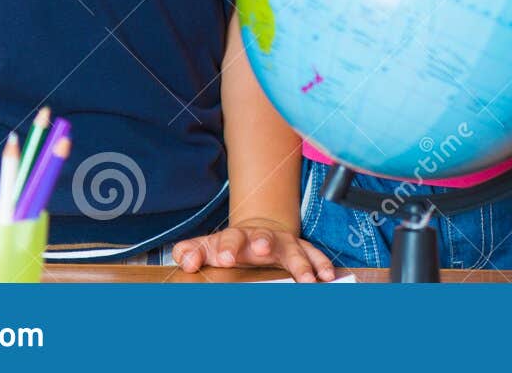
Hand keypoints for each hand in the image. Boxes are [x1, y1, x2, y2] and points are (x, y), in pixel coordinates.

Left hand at [172, 222, 336, 281]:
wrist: (257, 231)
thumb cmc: (230, 245)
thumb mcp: (208, 247)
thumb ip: (192, 251)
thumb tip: (184, 258)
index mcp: (238, 236)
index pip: (230, 239)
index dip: (227, 247)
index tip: (223, 258)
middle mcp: (263, 237)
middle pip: (263, 237)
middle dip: (263, 242)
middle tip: (261, 249)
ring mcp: (283, 242)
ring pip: (294, 249)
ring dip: (301, 263)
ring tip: (307, 280)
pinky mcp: (300, 248)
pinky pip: (314, 254)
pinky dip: (321, 264)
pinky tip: (327, 276)